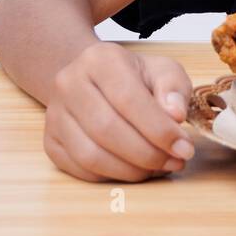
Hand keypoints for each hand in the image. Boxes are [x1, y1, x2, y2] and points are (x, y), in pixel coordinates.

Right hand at [44, 42, 195, 182]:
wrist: (95, 81)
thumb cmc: (134, 77)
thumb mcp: (162, 71)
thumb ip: (173, 89)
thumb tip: (175, 115)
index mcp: (100, 59)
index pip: (128, 99)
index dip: (158, 129)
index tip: (184, 147)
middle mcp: (69, 83)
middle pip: (107, 130)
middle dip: (147, 153)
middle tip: (175, 162)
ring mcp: (55, 115)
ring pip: (91, 155)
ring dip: (131, 170)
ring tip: (159, 168)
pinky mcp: (51, 143)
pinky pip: (81, 170)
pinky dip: (113, 176)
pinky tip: (136, 170)